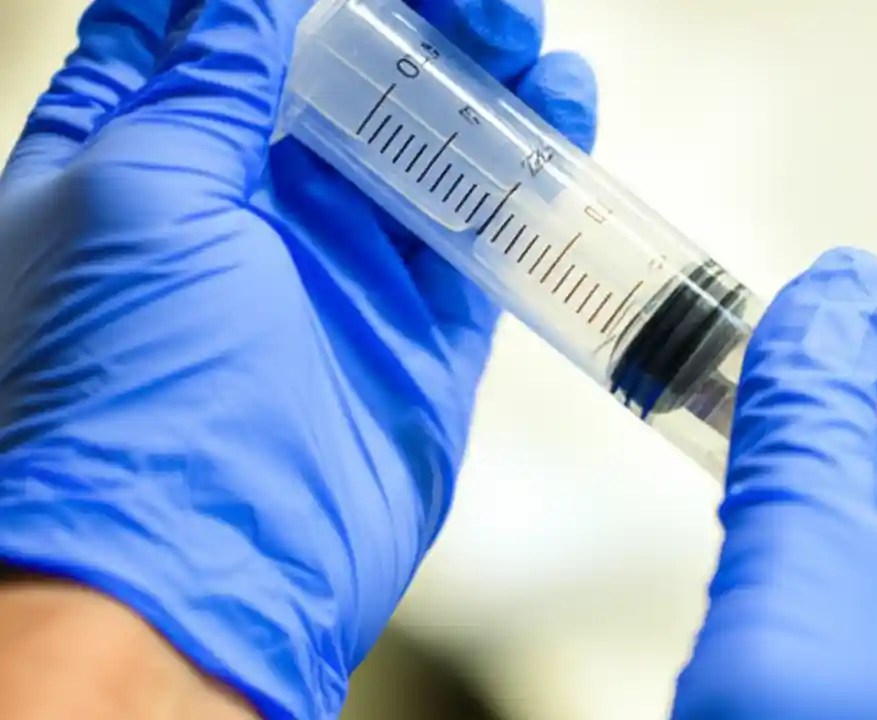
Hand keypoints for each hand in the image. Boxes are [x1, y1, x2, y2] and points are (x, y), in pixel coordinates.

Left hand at [0, 1, 595, 716]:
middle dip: (402, 18)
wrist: (204, 575)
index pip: (202, 31)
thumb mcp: (142, 192)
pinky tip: (561, 110)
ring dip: (474, 79)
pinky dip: (526, 169)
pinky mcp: (419, 329)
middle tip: (466, 4)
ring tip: (520, 40)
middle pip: (335, 72)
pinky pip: (483, 231)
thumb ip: (207, 82)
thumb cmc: (129, 393)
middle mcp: (244, 207)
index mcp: (142, 158)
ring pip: (421, 140)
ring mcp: (338, 267)